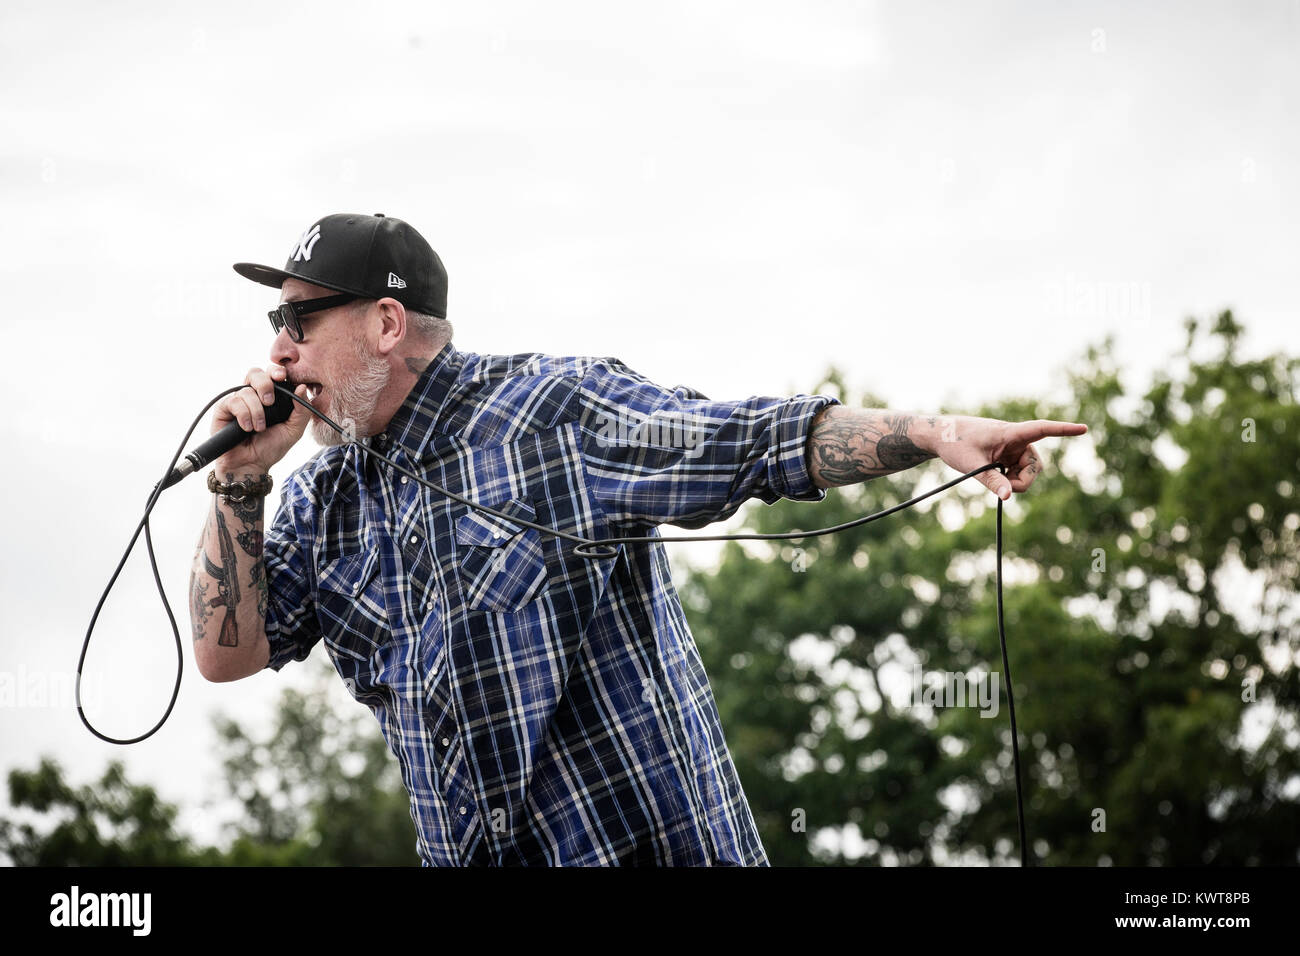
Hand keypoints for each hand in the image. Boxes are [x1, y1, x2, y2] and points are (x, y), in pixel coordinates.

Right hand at [211, 364, 312, 473]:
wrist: (252, 465)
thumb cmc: (272, 447)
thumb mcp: (294, 430)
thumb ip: (301, 410)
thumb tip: (302, 388)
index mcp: (271, 396)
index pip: (272, 375)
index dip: (276, 371)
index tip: (282, 376)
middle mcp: (253, 396)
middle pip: (255, 373)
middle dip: (265, 384)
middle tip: (270, 401)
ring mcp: (238, 401)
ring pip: (246, 390)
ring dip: (256, 410)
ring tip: (259, 427)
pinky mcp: (224, 409)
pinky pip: (234, 402)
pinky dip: (244, 415)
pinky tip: (247, 428)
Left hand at [932, 416, 1087, 500]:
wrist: (940, 434)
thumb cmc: (955, 444)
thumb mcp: (972, 466)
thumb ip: (992, 481)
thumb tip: (1010, 497)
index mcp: (1009, 432)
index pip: (1041, 429)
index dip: (1063, 430)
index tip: (1083, 429)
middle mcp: (1016, 438)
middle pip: (1034, 465)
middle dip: (1024, 481)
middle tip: (1005, 489)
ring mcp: (1012, 446)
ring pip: (1028, 470)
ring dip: (1016, 480)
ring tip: (993, 479)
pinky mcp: (1008, 453)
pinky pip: (1018, 470)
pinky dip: (1010, 478)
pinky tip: (994, 475)